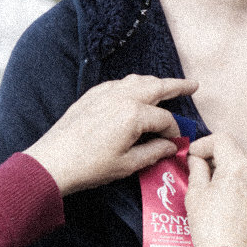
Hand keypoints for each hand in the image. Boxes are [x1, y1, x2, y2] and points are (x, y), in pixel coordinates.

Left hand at [22, 75, 197, 193]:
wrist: (53, 162)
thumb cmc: (89, 166)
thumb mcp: (127, 165)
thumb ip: (153, 152)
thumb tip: (170, 146)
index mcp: (133, 114)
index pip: (164, 119)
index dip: (173, 132)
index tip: (175, 143)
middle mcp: (121, 97)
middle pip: (156, 86)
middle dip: (176, 85)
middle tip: (193, 85)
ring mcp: (104, 94)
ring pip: (136, 80)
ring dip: (154, 82)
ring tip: (165, 86)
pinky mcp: (91, 96)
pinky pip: (118, 83)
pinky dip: (132, 84)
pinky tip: (134, 92)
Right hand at [186, 134, 246, 246]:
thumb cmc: (210, 228)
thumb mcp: (196, 194)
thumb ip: (197, 169)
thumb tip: (196, 159)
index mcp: (239, 166)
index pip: (222, 140)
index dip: (203, 144)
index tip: (192, 155)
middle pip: (236, 151)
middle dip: (216, 155)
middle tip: (198, 168)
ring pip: (246, 166)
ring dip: (229, 169)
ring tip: (212, 184)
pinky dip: (240, 183)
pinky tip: (226, 197)